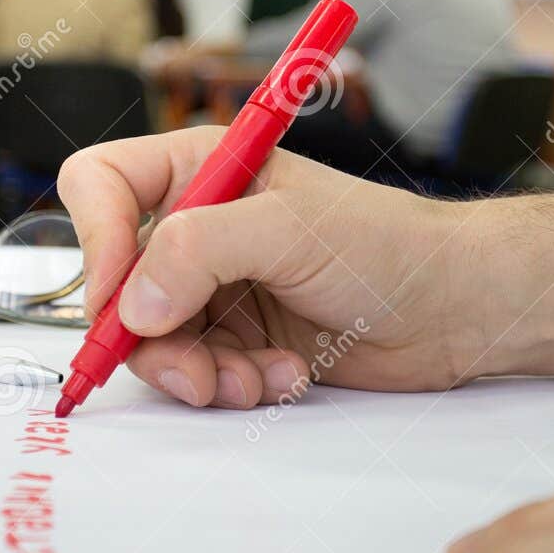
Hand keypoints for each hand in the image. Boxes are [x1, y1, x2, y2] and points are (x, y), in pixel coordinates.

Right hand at [58, 126, 553, 408]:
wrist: (456, 307)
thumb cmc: (388, 245)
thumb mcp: (290, 231)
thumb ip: (199, 252)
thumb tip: (133, 304)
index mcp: (200, 167)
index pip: (100, 185)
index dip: (97, 241)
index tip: (123, 299)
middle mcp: (197, 224)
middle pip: (117, 283)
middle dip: (152, 338)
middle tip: (195, 373)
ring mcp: (215, 284)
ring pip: (154, 340)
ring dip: (199, 372)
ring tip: (256, 380)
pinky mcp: (238, 336)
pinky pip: (196, 371)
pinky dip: (231, 385)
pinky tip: (284, 378)